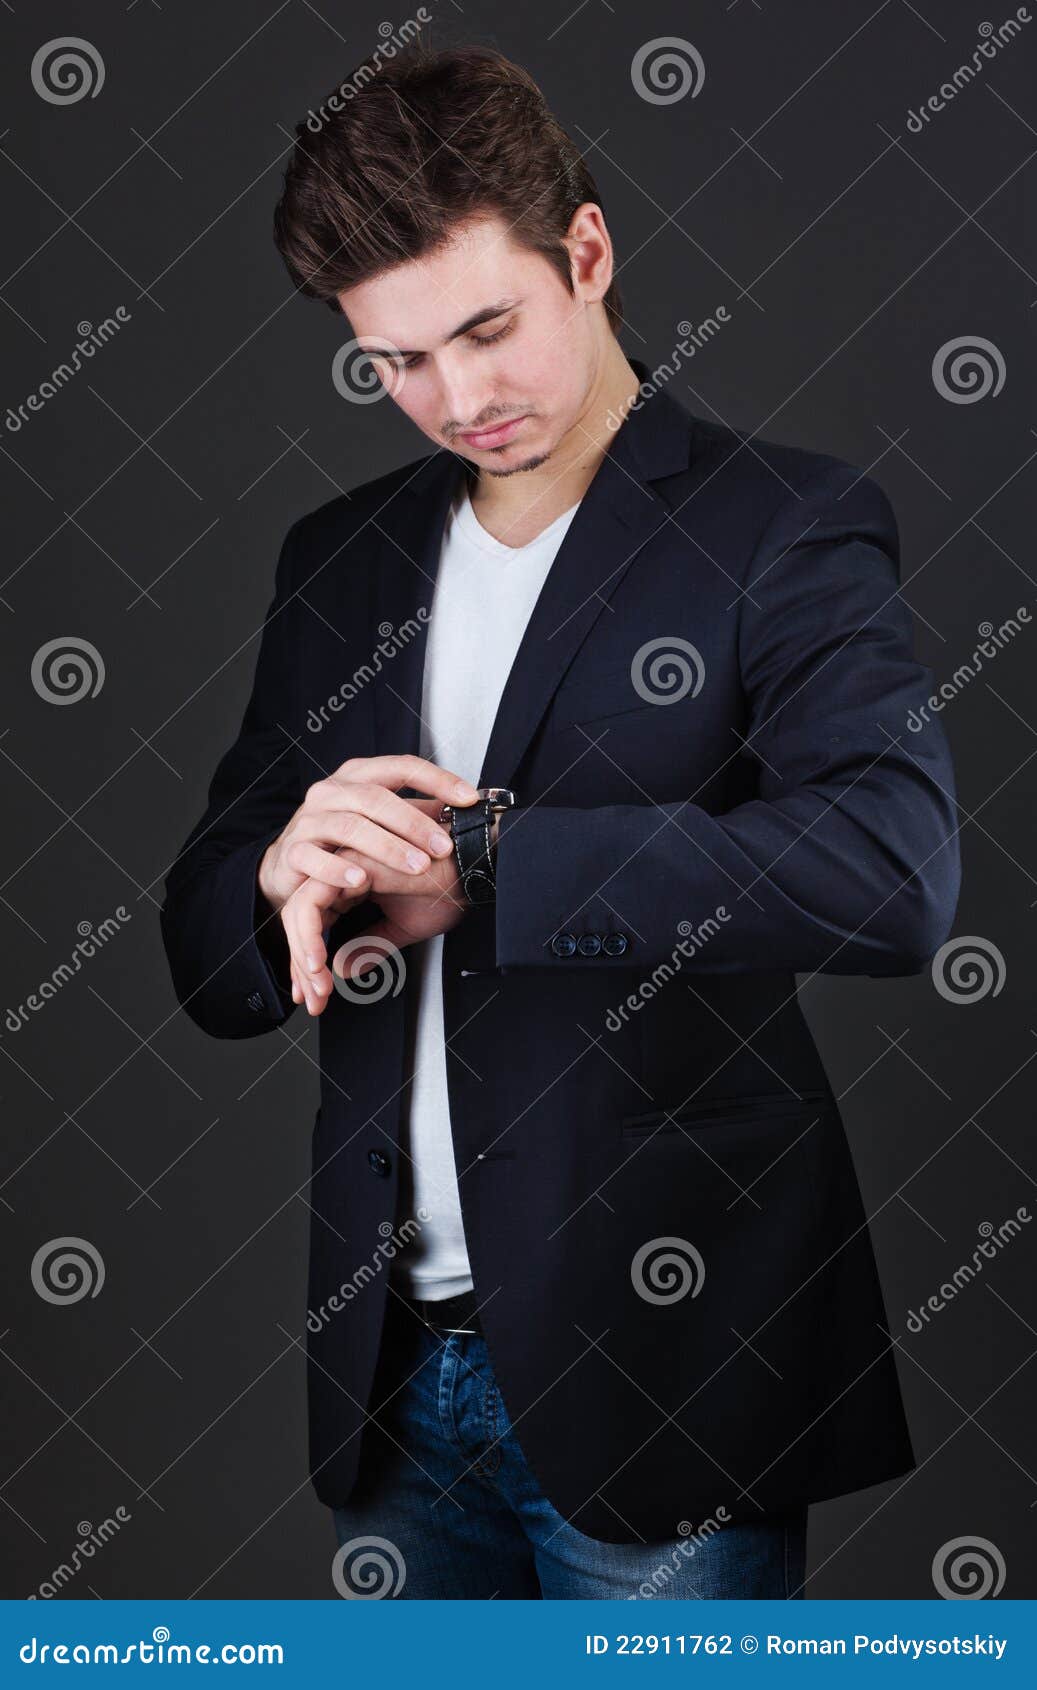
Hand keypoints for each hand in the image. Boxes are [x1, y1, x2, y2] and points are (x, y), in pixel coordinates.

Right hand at [257, 754, 478, 912]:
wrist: (291, 868)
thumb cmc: (346, 844)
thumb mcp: (382, 823)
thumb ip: (418, 814)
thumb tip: (469, 811)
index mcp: (357, 777)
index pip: (401, 766)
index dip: (437, 778)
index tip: (470, 798)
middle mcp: (331, 791)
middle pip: (375, 797)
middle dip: (414, 822)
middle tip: (445, 846)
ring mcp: (309, 820)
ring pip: (349, 826)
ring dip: (387, 846)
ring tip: (417, 866)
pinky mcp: (292, 851)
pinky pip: (314, 857)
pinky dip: (338, 869)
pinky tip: (362, 880)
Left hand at [283, 796, 470, 1014]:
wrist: (472, 866)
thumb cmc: (448, 886)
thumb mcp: (405, 927)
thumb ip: (372, 945)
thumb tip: (344, 968)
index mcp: (353, 885)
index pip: (317, 926)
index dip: (311, 964)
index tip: (315, 994)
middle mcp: (342, 874)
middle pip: (300, 921)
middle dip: (302, 967)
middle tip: (313, 999)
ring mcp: (341, 867)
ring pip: (298, 913)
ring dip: (304, 956)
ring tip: (317, 987)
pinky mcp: (345, 867)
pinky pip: (310, 904)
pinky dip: (309, 936)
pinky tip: (317, 963)